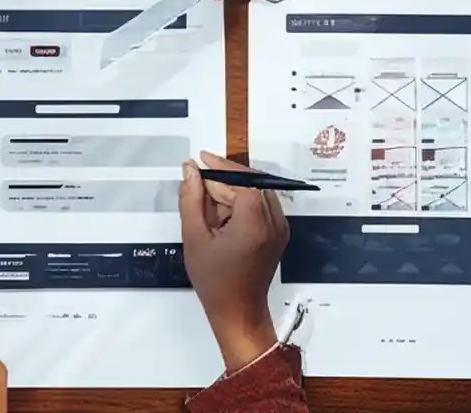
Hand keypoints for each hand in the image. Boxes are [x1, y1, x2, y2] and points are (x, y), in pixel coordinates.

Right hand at [179, 151, 289, 371]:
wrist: (237, 311)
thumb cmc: (213, 279)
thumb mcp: (194, 237)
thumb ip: (191, 199)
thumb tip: (190, 170)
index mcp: (255, 222)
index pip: (242, 180)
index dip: (221, 167)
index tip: (200, 159)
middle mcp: (274, 221)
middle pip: (252, 184)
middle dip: (225, 180)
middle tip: (198, 182)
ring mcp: (280, 228)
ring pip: (258, 193)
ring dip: (234, 191)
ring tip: (207, 202)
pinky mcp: (279, 235)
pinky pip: (262, 207)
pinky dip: (243, 203)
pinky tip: (222, 215)